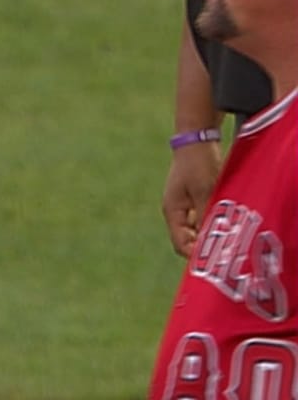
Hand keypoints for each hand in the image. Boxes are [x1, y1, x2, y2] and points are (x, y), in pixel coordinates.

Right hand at [163, 141, 221, 256]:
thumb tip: (209, 239)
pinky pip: (201, 219)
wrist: (196, 139)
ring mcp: (183, 206)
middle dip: (204, 247)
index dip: (195, 255)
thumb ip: (205, 214)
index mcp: (172, 211)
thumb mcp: (204, 190)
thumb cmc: (198, 164)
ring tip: (226, 238)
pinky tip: (225, 223)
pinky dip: (211, 224)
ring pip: (196, 231)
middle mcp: (175, 212)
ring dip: (209, 235)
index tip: (214, 259)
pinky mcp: (192, 199)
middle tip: (224, 251)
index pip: (180, 244)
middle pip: (187, 240)